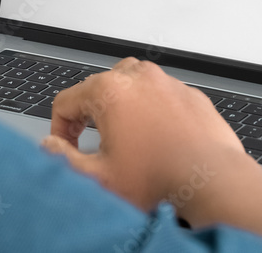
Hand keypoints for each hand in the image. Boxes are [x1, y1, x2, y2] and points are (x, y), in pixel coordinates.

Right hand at [41, 57, 261, 251]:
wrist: (212, 183)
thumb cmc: (161, 179)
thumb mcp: (99, 177)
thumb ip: (64, 159)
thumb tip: (50, 147)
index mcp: (109, 91)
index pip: (66, 100)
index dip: (61, 128)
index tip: (67, 147)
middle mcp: (139, 78)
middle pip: (99, 87)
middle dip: (91, 114)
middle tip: (96, 144)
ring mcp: (169, 83)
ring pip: (132, 83)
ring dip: (123, 105)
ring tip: (127, 137)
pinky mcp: (192, 95)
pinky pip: (163, 95)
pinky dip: (155, 111)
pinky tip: (158, 140)